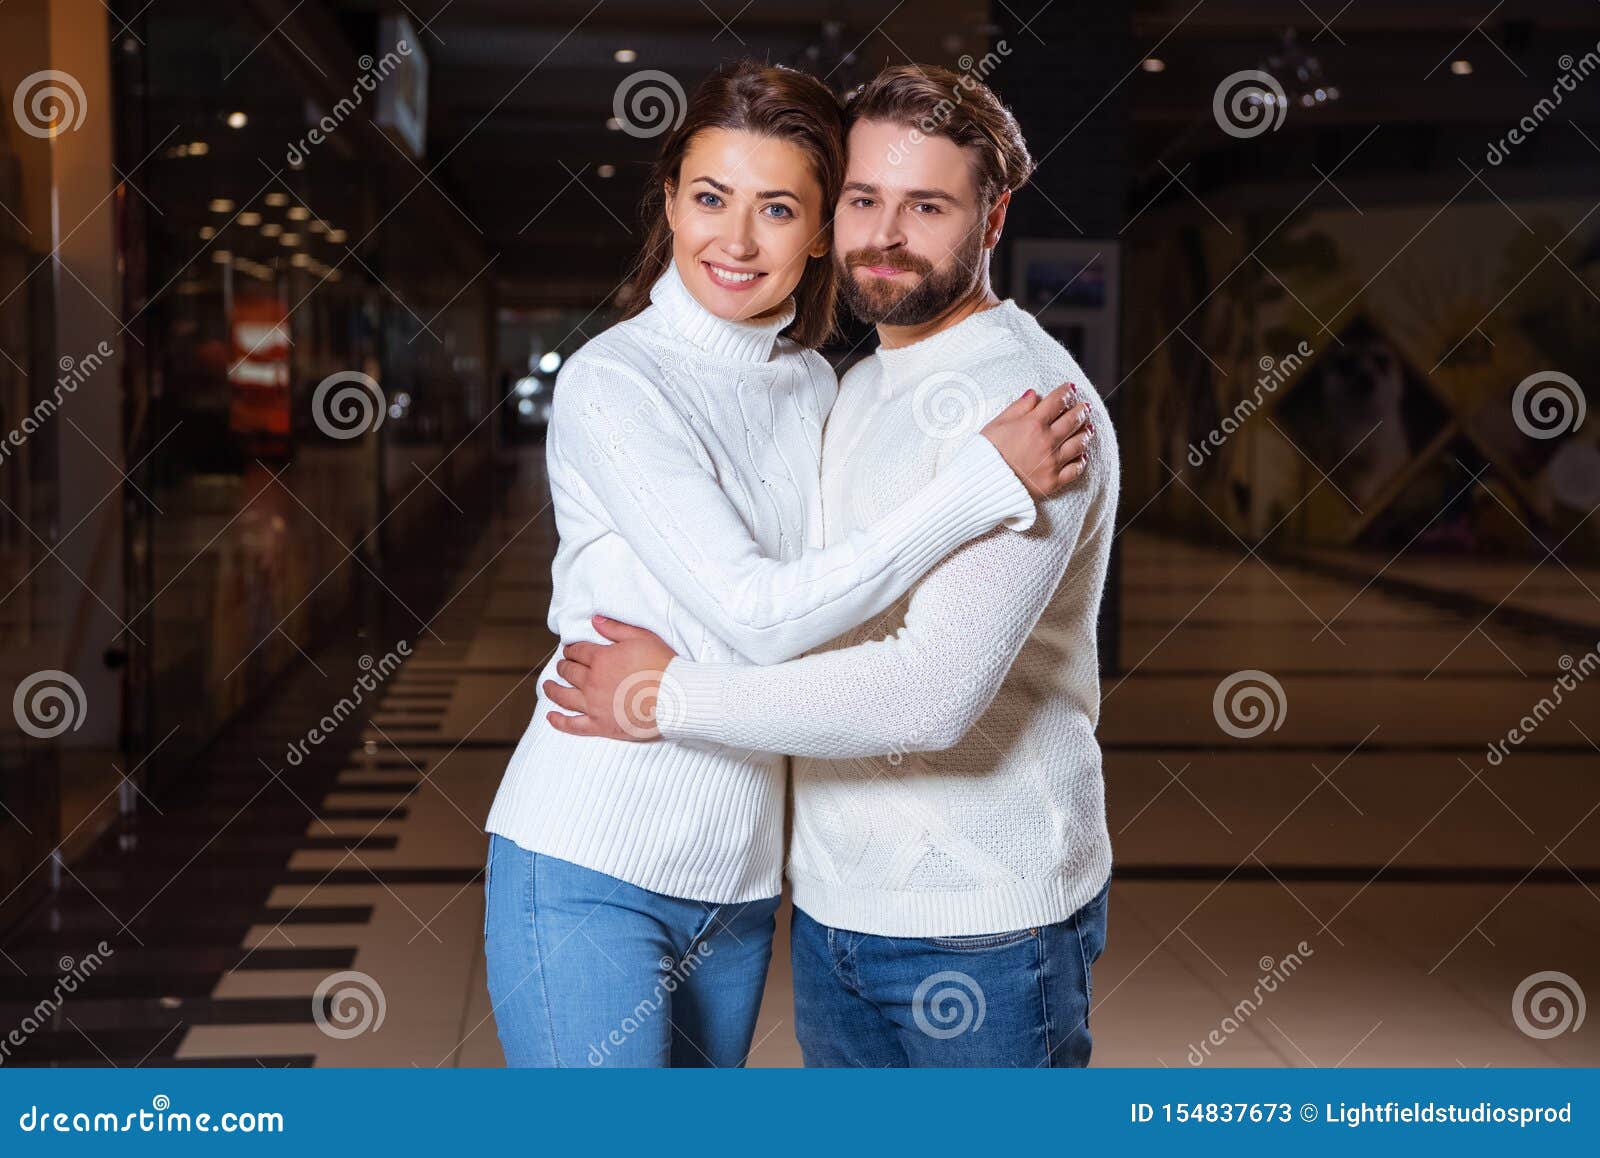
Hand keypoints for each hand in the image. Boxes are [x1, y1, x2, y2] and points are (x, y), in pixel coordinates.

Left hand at [543, 615, 677, 740]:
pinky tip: (551, 717)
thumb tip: (594, 620)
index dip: (572, 649)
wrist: (677, 697)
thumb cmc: (664, 665)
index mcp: (601, 659)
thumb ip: (616, 628)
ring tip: (547, 686)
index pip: (578, 651)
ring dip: (552, 690)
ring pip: (564, 696)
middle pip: (569, 672)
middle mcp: (592, 682)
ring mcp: (594, 705)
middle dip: (564, 666)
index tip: (571, 650)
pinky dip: (559, 721)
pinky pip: (573, 725)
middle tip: (563, 665)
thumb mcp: (642, 637)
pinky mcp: (601, 725)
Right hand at [979, 382, 1092, 498]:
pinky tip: (1082, 455)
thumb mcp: (996, 424)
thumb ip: (1018, 408)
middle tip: (1085, 406)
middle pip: (1073, 421)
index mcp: (1033, 424)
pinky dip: (1081, 460)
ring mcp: (1052, 463)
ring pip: (1079, 444)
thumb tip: (1034, 394)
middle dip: (1081, 410)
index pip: (1057, 402)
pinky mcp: (1053, 482)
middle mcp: (1047, 442)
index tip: (1070, 388)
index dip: (1066, 392)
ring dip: (1085, 433)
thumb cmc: (984, 454)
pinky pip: (1075, 469)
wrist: (980, 485)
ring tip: (1088, 428)